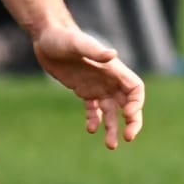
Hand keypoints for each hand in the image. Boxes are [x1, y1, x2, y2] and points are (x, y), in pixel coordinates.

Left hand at [33, 21, 144, 146]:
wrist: (46, 37)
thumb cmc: (62, 37)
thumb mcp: (77, 43)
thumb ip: (95, 51)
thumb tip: (113, 55)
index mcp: (113, 69)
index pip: (135, 89)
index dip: (136, 103)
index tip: (128, 116)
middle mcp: (109, 79)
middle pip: (128, 103)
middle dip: (132, 121)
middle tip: (128, 138)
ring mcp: (97, 86)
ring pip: (111, 111)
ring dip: (113, 128)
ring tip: (110, 146)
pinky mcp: (83, 90)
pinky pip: (94, 109)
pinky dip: (94, 120)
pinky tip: (90, 129)